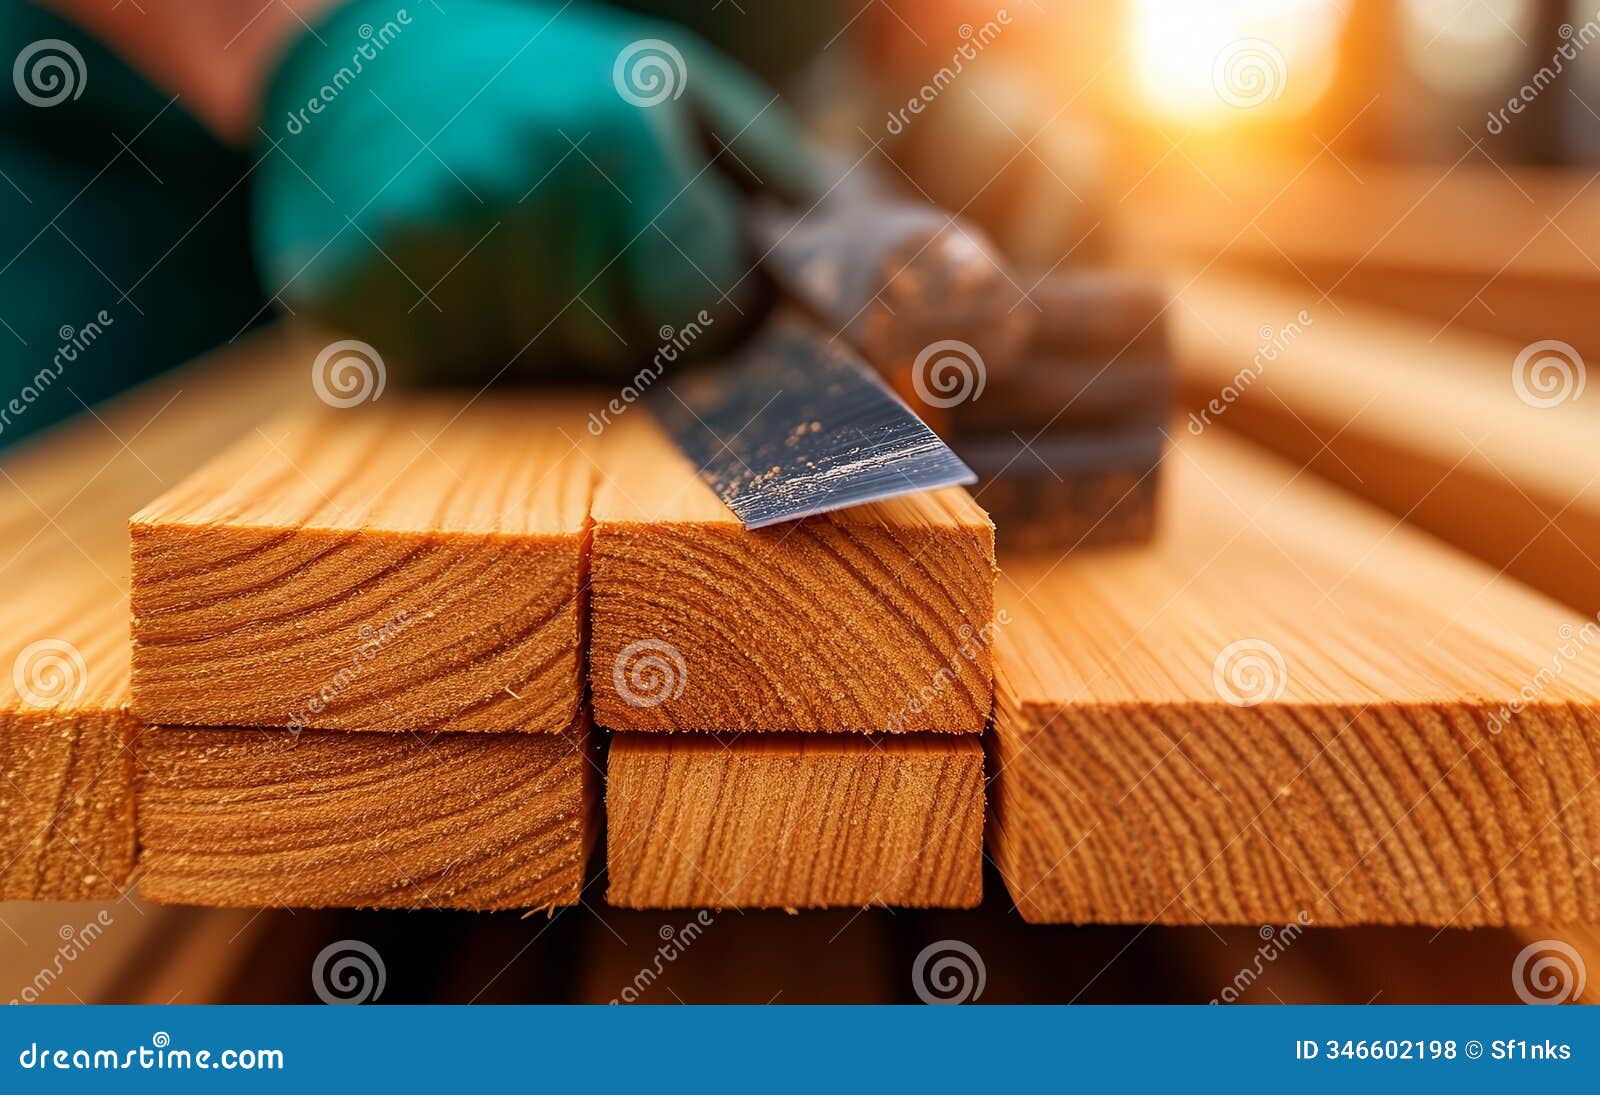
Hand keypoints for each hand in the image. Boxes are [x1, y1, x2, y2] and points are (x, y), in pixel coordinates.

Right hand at [252, 0, 815, 378]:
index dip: (695, 310)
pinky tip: (444, 280)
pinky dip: (455, 353)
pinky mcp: (348, 291)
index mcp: (616, 130)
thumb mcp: (668, 81)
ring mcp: (426, 239)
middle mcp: (522, 181)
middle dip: (616, 321)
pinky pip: (446, 380)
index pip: (702, 313)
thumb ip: (765, 161)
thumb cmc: (546, 80)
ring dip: (538, 342)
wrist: (361, 51)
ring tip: (504, 253)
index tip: (664, 272)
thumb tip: (833, 248)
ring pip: (538, 378)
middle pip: (622, 352)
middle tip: (567, 246)